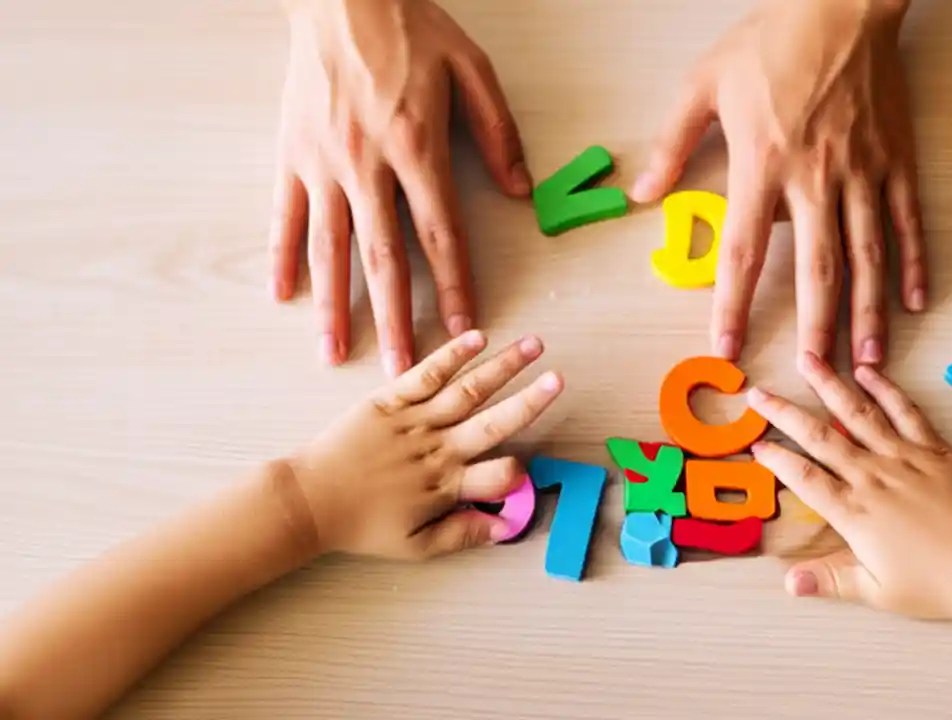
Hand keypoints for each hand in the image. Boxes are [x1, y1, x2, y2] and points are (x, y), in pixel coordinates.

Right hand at [271, 0, 530, 375]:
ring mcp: (324, 163)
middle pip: (385, 259)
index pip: (442, 235)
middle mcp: (368, 166)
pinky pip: (284, 215)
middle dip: (396, 320)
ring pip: (331, 248)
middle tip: (401, 371)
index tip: (466, 329)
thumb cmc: (408, 27)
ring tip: (336, 353)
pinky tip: (282, 295)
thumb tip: (519, 189)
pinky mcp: (291, 153)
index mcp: (418, 149)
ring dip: (335, 306)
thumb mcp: (471, 69)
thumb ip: (497, 134)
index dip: (456, 287)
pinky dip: (283, 257)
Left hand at [287, 330, 561, 558]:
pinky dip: (452, 355)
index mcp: (445, 487)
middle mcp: (436, 450)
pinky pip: (426, 375)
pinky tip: (477, 338)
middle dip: (529, 400)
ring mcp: (414, 422)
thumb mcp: (415, 547)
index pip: (497, 476)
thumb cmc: (361, 526)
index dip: (517, 475)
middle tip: (559, 379)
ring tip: (534, 347)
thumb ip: (463, 536)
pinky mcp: (389, 402)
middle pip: (492, 423)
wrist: (308, 500)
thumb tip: (507, 528)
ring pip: (467, 391)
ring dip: (504, 367)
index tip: (528, 469)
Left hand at [633, 0, 925, 366]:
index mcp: (763, 164)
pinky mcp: (896, 160)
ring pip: (866, 256)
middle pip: (815, 270)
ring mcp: (863, 172)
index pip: (743, 252)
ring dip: (867, 313)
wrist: (844, 1)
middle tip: (814, 374)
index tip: (726, 348)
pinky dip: (912, 263)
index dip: (732, 306)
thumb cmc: (771, 40)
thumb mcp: (703, 82)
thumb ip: (672, 143)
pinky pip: (906, 221)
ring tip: (867, 361)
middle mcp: (815, 178)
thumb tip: (642, 193)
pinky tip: (913, 302)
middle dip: (814, 328)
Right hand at [747, 354, 951, 621]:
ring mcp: (905, 459)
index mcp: (855, 514)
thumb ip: (830, 580)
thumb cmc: (940, 585)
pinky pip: (905, 412)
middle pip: (820, 437)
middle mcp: (874, 477)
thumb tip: (787, 582)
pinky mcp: (935, 450)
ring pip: (857, 414)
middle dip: (785, 413)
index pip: (803, 478)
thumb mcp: (879, 592)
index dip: (776, 459)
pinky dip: (885, 390)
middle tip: (758, 392)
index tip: (756, 444)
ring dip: (829, 385)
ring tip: (807, 359)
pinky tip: (867, 372)